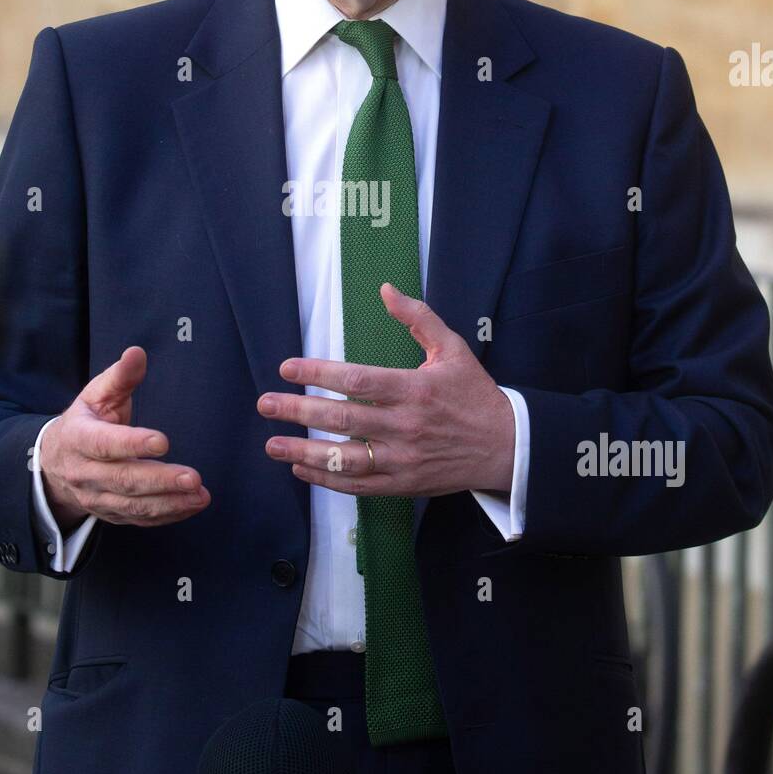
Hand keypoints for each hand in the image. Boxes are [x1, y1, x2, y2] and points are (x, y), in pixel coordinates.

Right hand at [40, 346, 209, 527]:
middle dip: (159, 481)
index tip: (162, 440)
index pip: (104, 443)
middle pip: (123, 480)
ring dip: (169, 502)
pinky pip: (139, 519)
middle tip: (193, 477)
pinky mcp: (111, 514)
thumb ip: (120, 376)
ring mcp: (97, 497)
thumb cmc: (86, 421)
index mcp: (79, 438)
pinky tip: (192, 506)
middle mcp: (85, 472)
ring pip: (133, 505)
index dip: (132, 443)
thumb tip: (137, 352)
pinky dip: (168, 515)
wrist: (56, 463)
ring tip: (200, 495)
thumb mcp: (96, 394)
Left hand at [257, 283, 514, 498]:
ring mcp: (403, 459)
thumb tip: (385, 289)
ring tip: (272, 444)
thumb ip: (417, 317)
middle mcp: (405, 426)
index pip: (357, 380)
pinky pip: (357, 485)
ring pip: (345, 458)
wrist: (507, 447)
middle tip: (265, 404)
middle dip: (299, 411)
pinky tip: (301, 468)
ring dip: (304, 452)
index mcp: (414, 389)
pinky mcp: (403, 484)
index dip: (318, 374)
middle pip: (342, 419)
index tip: (288, 369)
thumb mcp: (453, 349)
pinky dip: (327, 479)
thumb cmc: (475, 394)